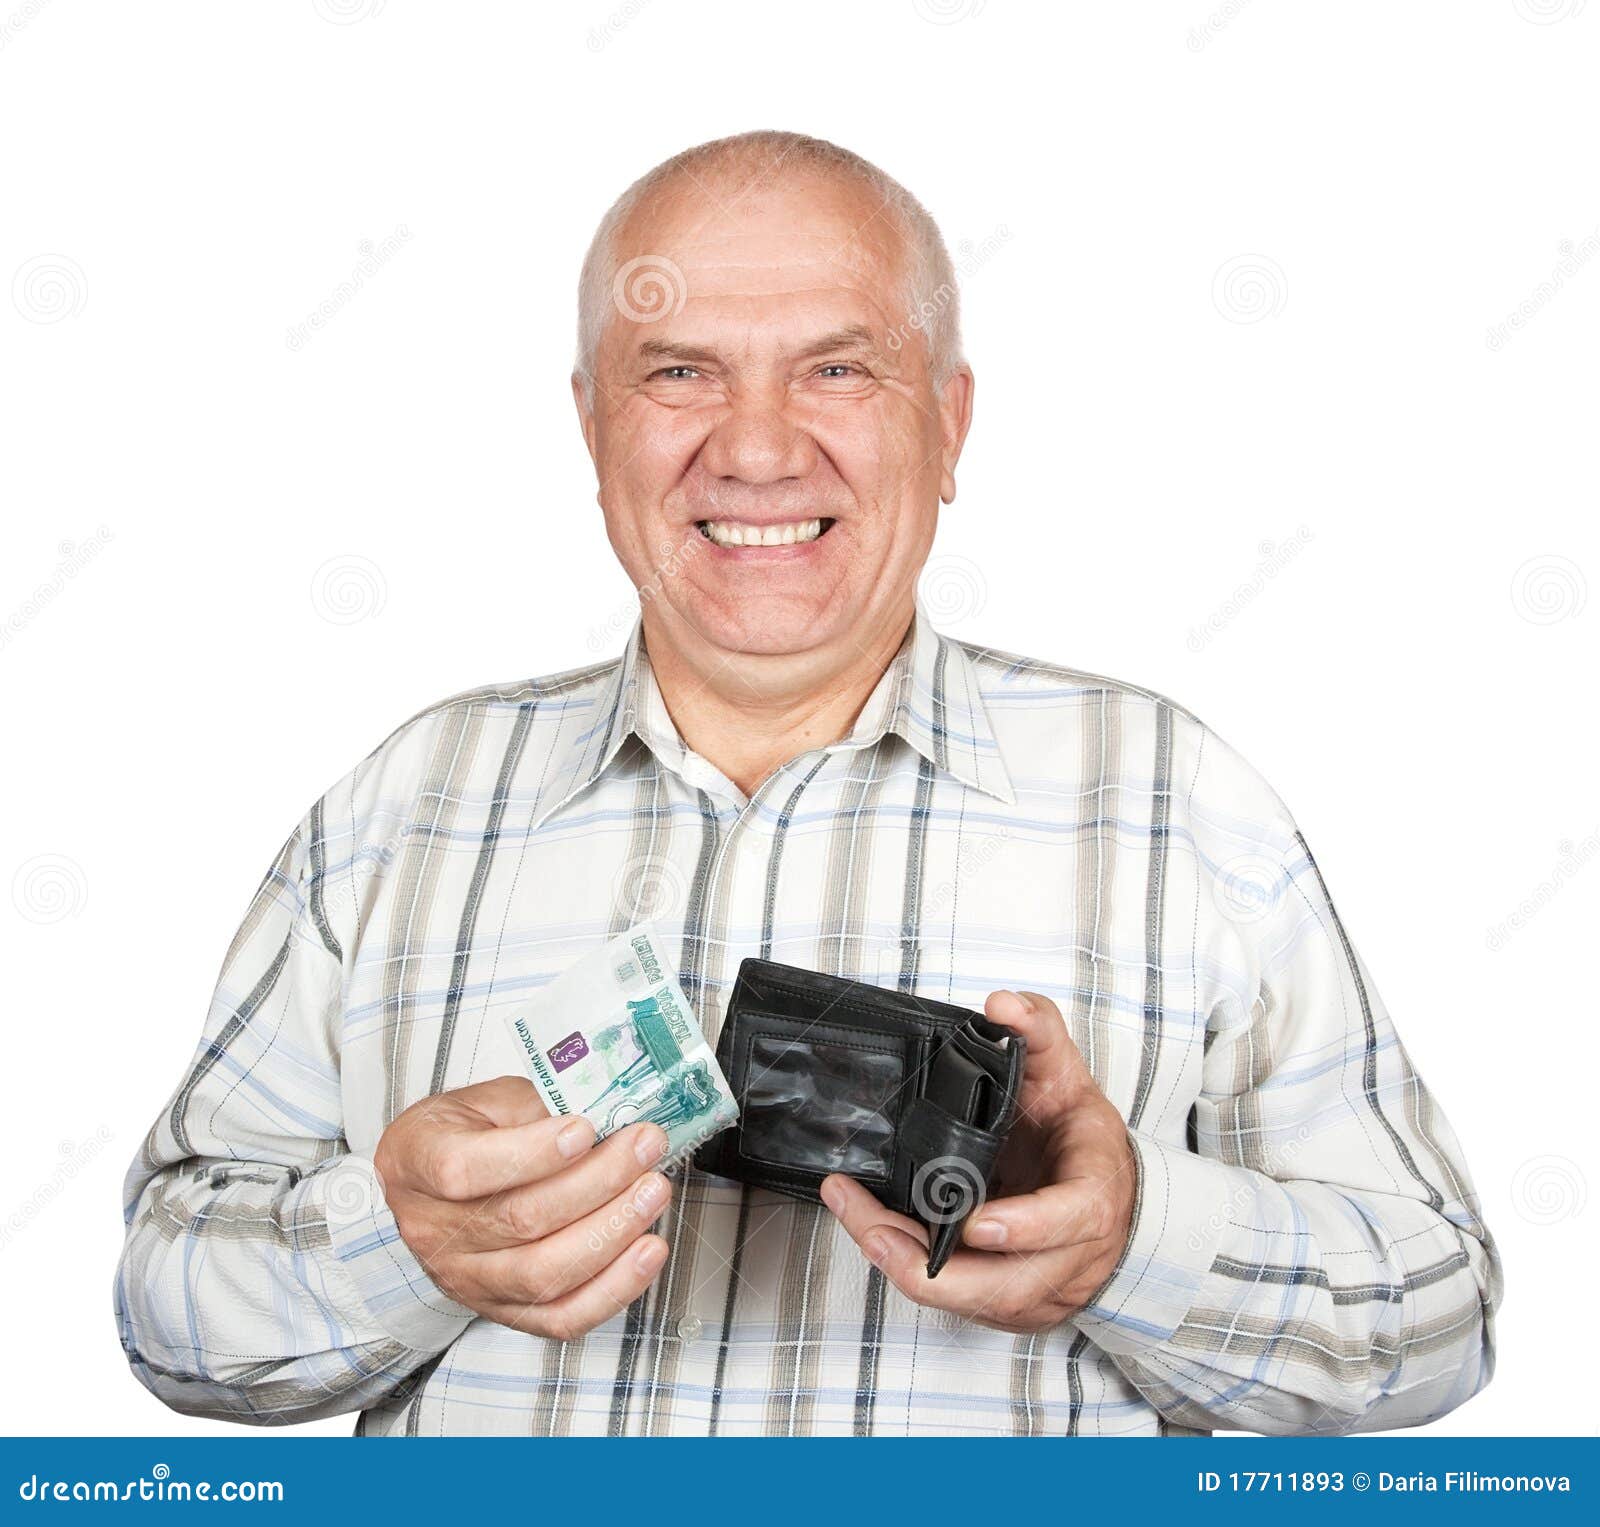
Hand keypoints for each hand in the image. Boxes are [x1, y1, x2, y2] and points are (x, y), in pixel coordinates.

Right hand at [373, 1075, 671, 1339]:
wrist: (432, 1185)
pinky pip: (560, 1317)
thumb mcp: (489, 1099)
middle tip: (644, 1148)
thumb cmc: (467, 1131)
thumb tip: (608, 1116)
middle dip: (597, 1183)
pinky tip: (647, 1252)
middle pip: (518, 1221)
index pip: (464, 1170)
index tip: (585, 1129)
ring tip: (653, 1193)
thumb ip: (538, 1107)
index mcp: (417, 1162)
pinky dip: (613, 1289)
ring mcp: (466, 1279)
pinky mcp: (502, 1311)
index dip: (531, 1154)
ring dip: (611, 1233)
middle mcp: (434, 1230)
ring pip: (543, 1274)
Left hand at [821, 989, 1134, 1334]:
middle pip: (1004, 1284)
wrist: (1111, 1193)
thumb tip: (1002, 1003)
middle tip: (870, 1224)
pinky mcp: (1013, 1307)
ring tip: (859, 1222)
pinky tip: (877, 1235)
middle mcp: (1070, 1258)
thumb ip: (1037, 1031)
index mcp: (1091, 1199)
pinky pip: (959, 1302)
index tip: (975, 1221)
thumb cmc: (1084, 1137)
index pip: (1066, 1221)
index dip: (1023, 1226)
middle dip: (929, 1262)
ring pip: (972, 1300)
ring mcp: (1042, 1291)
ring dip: (907, 1265)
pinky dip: (914, 1271)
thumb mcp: (1068, 1074)